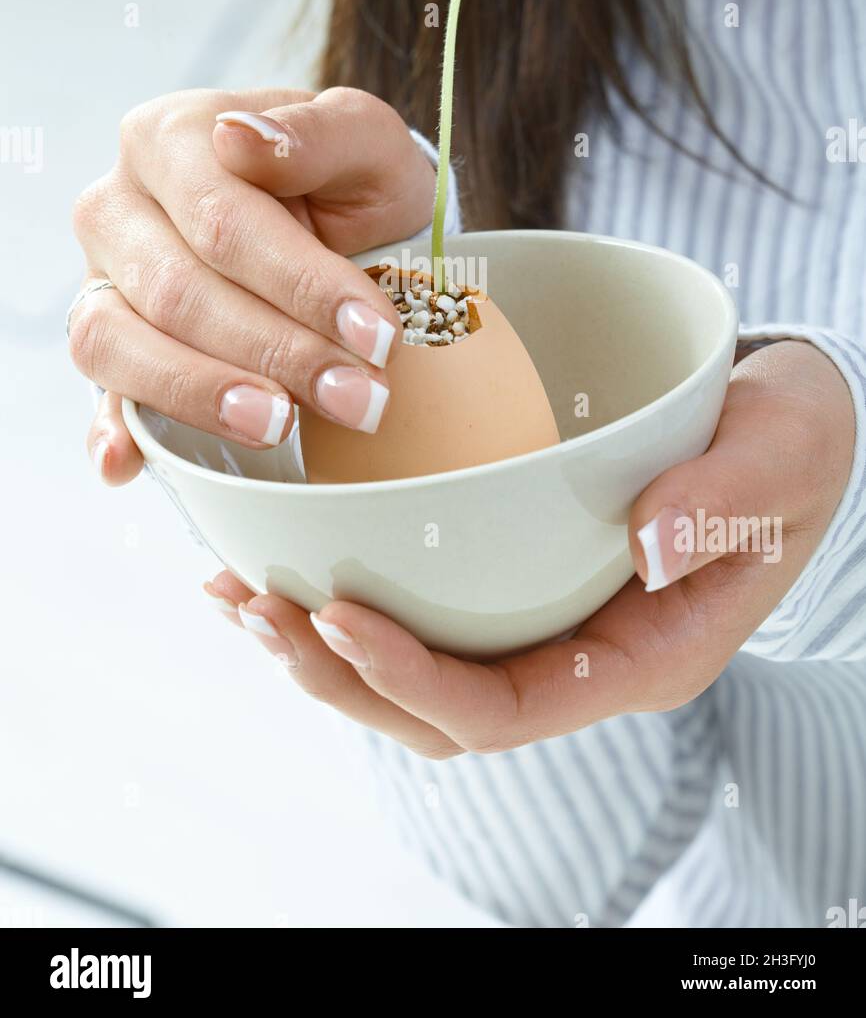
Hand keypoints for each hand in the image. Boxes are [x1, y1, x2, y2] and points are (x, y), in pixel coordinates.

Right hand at [71, 87, 435, 482]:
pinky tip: (132, 463)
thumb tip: (239, 139)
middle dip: (278, 352)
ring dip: (204, 394)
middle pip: (178, 291)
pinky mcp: (110, 343)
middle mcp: (120, 205)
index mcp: (172, 138)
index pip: (224, 220)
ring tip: (281, 424)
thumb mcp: (366, 142)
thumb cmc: (355, 181)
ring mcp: (104, 278)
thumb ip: (317, 132)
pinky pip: (98, 390)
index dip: (302, 283)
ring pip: (121, 343)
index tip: (378, 332)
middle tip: (361, 399)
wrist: (348, 224)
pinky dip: (113, 430)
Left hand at [205, 341, 853, 755]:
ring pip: (416, 681)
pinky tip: (281, 561)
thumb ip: (729, 502)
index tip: (336, 615)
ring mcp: (546, 627)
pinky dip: (343, 601)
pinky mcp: (516, 584)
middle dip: (337, 678)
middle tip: (256, 609)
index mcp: (644, 656)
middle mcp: (583, 659)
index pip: (511, 708)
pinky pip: (424, 618)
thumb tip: (646, 545)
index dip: (414, 680)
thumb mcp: (786, 449)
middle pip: (438, 715)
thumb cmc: (788, 436)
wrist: (779, 416)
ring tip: (240, 598)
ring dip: (320, 653)